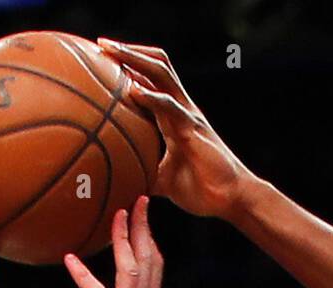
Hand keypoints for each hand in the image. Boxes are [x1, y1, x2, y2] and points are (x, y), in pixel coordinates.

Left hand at [64, 196, 168, 287]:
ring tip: (119, 215)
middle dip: (144, 228)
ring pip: (131, 270)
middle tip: (139, 200)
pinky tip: (71, 259)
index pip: (154, 267)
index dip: (150, 239)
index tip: (146, 216)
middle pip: (148, 260)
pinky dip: (85, 276)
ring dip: (125, 240)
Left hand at [98, 39, 255, 219]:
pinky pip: (169, 106)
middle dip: (128, 50)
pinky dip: (150, 96)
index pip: (151, 80)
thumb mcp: (162, 179)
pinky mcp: (194, 128)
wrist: (232, 199)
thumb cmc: (202, 190)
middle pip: (156, 65)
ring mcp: (189, 114)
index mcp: (173, 117)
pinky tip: (130, 90)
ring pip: (162, 73)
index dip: (129, 65)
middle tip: (101, 44)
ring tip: (110, 50)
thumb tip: (114, 180)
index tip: (100, 58)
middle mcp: (182, 108)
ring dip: (134, 58)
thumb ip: (140, 171)